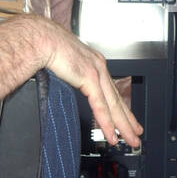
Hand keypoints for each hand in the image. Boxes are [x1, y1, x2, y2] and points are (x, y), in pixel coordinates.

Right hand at [24, 16, 143, 148]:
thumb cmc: (44, 45)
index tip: (127, 119)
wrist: (40, 37)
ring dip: (123, 125)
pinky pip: (101, 106)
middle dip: (128, 120)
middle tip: (136, 134)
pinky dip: (107, 123)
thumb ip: (69, 75)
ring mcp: (96, 72)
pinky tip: (112, 135)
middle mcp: (98, 66)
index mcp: (93, 62)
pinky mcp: (89, 78)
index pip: (111, 90)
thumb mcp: (62, 64)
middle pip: (116, 99)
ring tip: (131, 139)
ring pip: (113, 105)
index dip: (120, 107)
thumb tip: (64, 86)